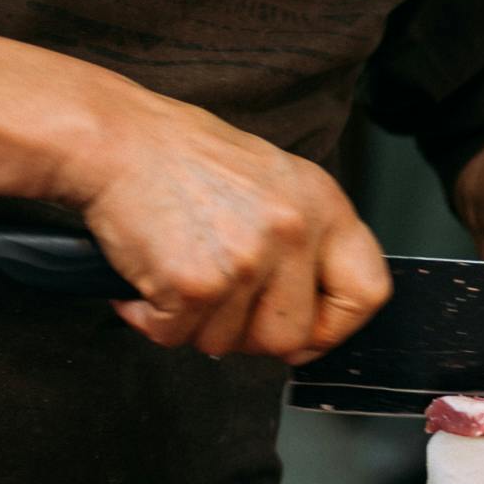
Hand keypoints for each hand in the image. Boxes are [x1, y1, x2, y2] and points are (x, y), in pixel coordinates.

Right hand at [75, 88, 391, 363]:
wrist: (116, 139)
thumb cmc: (182, 157)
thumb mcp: (273, 181)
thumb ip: (303, 239)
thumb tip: (312, 311)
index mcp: (322, 204)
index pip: (367, 292)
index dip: (336, 327)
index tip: (307, 333)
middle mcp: (293, 231)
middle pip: (291, 337)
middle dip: (247, 335)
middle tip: (216, 303)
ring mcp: (246, 259)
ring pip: (228, 345)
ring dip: (194, 323)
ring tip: (176, 271)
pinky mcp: (195, 283)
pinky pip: (175, 337)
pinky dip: (151, 318)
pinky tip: (146, 279)